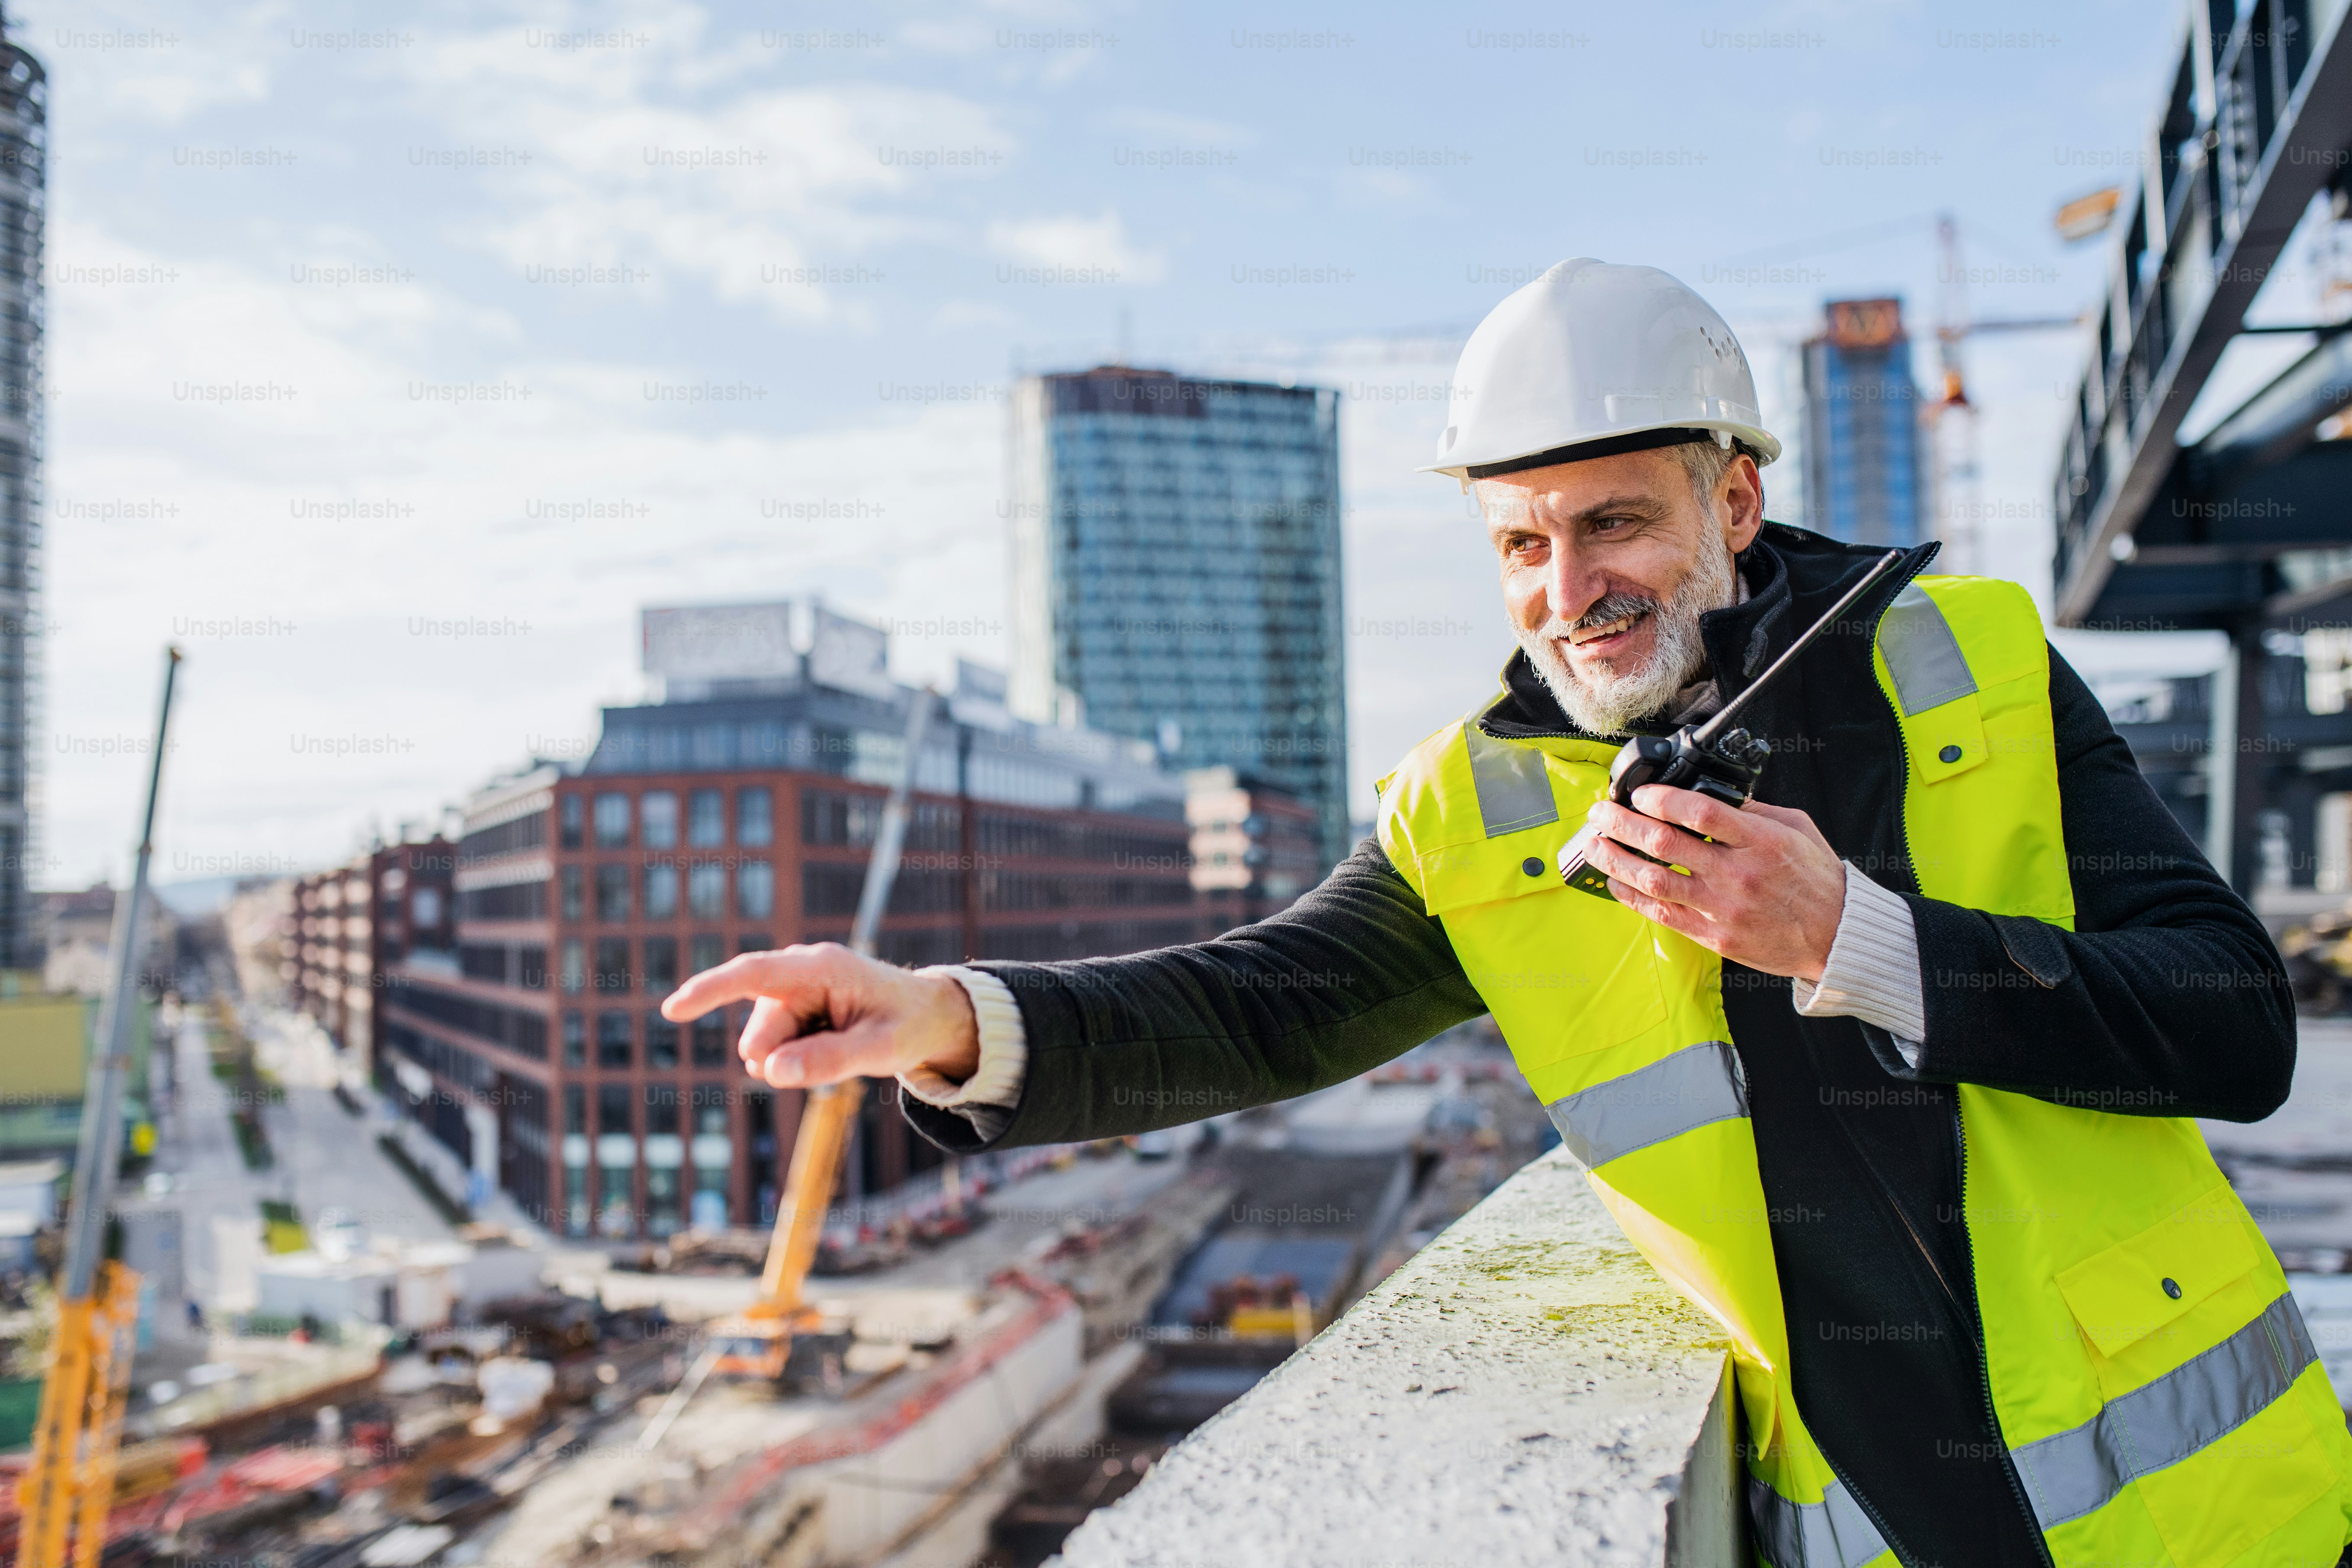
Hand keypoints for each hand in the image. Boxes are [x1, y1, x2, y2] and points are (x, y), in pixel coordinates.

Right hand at [659, 943, 979, 1088]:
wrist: (927, 1016)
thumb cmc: (908, 1024)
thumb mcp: (881, 1049)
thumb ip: (829, 1060)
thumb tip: (771, 1071)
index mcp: (821, 967)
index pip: (754, 974)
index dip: (711, 990)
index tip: (673, 1009)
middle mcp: (799, 973)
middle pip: (762, 1035)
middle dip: (786, 1060)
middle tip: (842, 1054)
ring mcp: (792, 992)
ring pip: (766, 1049)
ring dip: (797, 1060)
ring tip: (845, 1044)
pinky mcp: (791, 1011)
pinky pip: (777, 1051)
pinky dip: (800, 1058)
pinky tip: (833, 1045)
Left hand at [1580, 787, 1846, 981]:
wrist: (1836, 935)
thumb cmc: (1815, 879)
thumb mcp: (1795, 828)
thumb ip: (1752, 810)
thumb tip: (1709, 793)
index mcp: (1761, 841)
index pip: (1698, 812)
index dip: (1660, 799)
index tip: (1638, 793)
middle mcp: (1738, 874)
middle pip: (1664, 843)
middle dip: (1622, 824)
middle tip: (1600, 812)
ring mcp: (1723, 909)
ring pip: (1653, 881)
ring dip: (1615, 859)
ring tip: (1593, 844)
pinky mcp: (1714, 936)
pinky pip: (1662, 914)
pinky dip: (1632, 896)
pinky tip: (1614, 881)